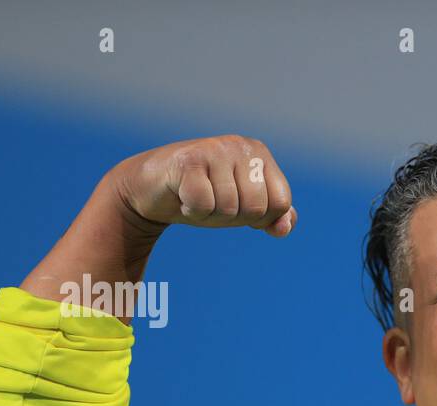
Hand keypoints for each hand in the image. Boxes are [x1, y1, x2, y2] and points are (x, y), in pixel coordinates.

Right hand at [112, 135, 296, 236]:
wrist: (152, 189)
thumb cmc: (205, 196)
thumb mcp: (244, 208)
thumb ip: (273, 217)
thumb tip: (284, 228)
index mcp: (260, 154)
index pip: (281, 202)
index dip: (260, 217)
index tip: (239, 206)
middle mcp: (241, 145)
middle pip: (256, 208)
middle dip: (234, 217)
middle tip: (214, 201)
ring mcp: (215, 149)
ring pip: (230, 209)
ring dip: (211, 214)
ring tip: (197, 197)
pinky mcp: (188, 160)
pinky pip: (204, 205)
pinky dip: (192, 210)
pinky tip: (183, 196)